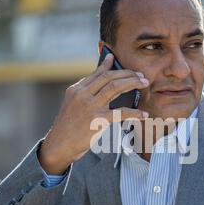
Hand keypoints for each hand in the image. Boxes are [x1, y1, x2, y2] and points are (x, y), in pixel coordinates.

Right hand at [38, 54, 148, 173]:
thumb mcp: (71, 106)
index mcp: (76, 90)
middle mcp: (83, 95)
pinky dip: (135, 113)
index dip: (108, 66)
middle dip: (127, 74)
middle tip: (140, 76)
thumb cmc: (67, 128)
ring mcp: (91, 106)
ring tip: (144, 83)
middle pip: (109, 77)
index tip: (116, 59)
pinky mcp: (98, 120)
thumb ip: (83, 95)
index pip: (96, 74)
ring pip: (116, 87)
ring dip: (133, 83)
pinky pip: (121, 113)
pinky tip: (144, 115)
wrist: (59, 145)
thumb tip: (98, 87)